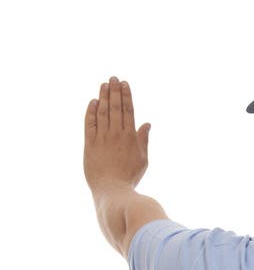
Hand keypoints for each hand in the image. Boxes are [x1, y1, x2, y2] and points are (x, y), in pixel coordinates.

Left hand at [84, 76, 150, 191]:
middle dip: (115, 90)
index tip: (125, 83)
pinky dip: (91, 111)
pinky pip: (89, 123)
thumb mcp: (143, 160)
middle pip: (115, 107)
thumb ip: (143, 140)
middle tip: (113, 78)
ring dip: (103, 96)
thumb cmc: (129, 178)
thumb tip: (147, 123)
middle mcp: (116, 134)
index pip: (128, 110)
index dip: (126, 95)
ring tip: (104, 84)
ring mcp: (102, 138)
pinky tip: (93, 102)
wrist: (113, 191)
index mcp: (131, 137)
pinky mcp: (89, 144)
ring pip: (102, 111)